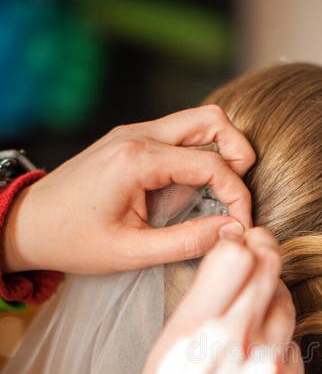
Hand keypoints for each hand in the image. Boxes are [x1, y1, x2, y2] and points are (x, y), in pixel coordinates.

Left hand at [1, 105, 254, 274]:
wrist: (28, 224)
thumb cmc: (73, 241)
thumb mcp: (133, 252)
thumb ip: (187, 242)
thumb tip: (232, 232)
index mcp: (138, 159)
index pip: (212, 164)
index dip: (238, 196)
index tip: (241, 227)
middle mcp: (138, 135)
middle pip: (212, 120)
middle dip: (239, 154)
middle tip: (241, 195)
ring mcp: (134, 134)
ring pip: (198, 122)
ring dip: (221, 152)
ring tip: (225, 193)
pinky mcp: (132, 141)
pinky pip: (179, 136)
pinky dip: (200, 157)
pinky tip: (197, 192)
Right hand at [127, 227, 303, 373]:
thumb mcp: (162, 352)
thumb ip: (198, 306)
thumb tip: (229, 265)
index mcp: (195, 328)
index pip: (235, 254)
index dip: (240, 241)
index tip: (240, 241)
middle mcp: (237, 341)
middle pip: (269, 267)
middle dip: (265, 252)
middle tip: (261, 250)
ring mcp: (270, 366)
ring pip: (287, 302)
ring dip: (274, 295)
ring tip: (256, 307)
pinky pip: (293, 344)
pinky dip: (280, 340)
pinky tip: (260, 354)